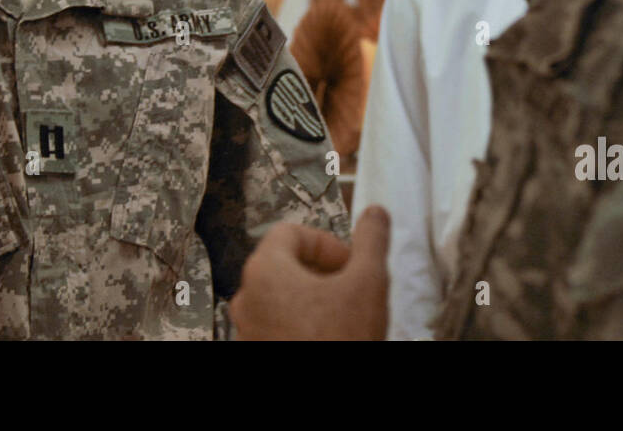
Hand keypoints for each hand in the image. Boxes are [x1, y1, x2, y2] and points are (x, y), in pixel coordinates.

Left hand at [229, 206, 389, 339]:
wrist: (327, 407)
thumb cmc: (341, 341)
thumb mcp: (368, 283)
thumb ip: (372, 241)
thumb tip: (376, 213)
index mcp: (265, 270)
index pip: (291, 232)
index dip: (327, 242)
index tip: (351, 263)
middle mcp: (246, 297)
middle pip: (284, 263)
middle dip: (323, 270)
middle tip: (352, 288)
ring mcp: (247, 330)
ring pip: (281, 296)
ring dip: (314, 298)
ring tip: (344, 316)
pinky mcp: (256, 352)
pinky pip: (277, 325)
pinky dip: (302, 323)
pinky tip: (330, 337)